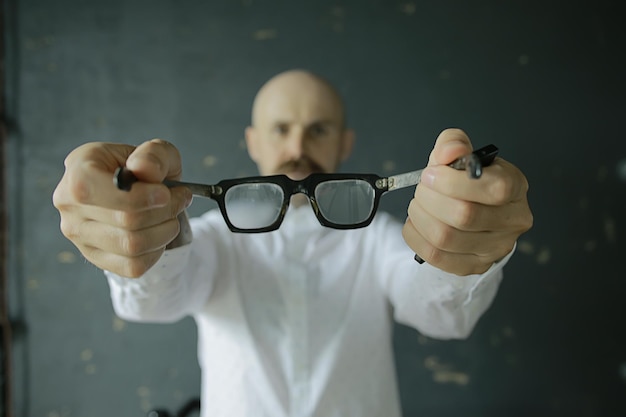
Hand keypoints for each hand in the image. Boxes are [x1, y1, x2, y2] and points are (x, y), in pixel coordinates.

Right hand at [52, 139, 192, 277]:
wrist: (140, 195)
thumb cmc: (145, 170)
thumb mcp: (156, 153)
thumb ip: (153, 155)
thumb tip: (144, 168)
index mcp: (78, 168)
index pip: (98, 190)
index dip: (139, 196)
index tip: (165, 193)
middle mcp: (69, 203)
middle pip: (126, 219)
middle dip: (165, 210)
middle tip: (180, 198)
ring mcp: (78, 234)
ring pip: (132, 245)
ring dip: (165, 231)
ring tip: (172, 215)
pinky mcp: (94, 257)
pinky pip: (133, 266)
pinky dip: (156, 251)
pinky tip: (159, 233)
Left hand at [402, 129, 532, 274]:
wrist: (466, 214)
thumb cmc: (465, 184)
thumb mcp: (459, 156)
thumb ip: (453, 144)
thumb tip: (449, 151)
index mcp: (515, 187)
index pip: (494, 188)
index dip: (453, 181)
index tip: (431, 174)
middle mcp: (513, 220)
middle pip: (464, 215)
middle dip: (430, 198)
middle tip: (422, 189)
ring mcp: (495, 247)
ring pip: (446, 237)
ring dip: (420, 216)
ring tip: (418, 205)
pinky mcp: (475, 265)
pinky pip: (435, 255)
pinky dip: (416, 236)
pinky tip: (416, 223)